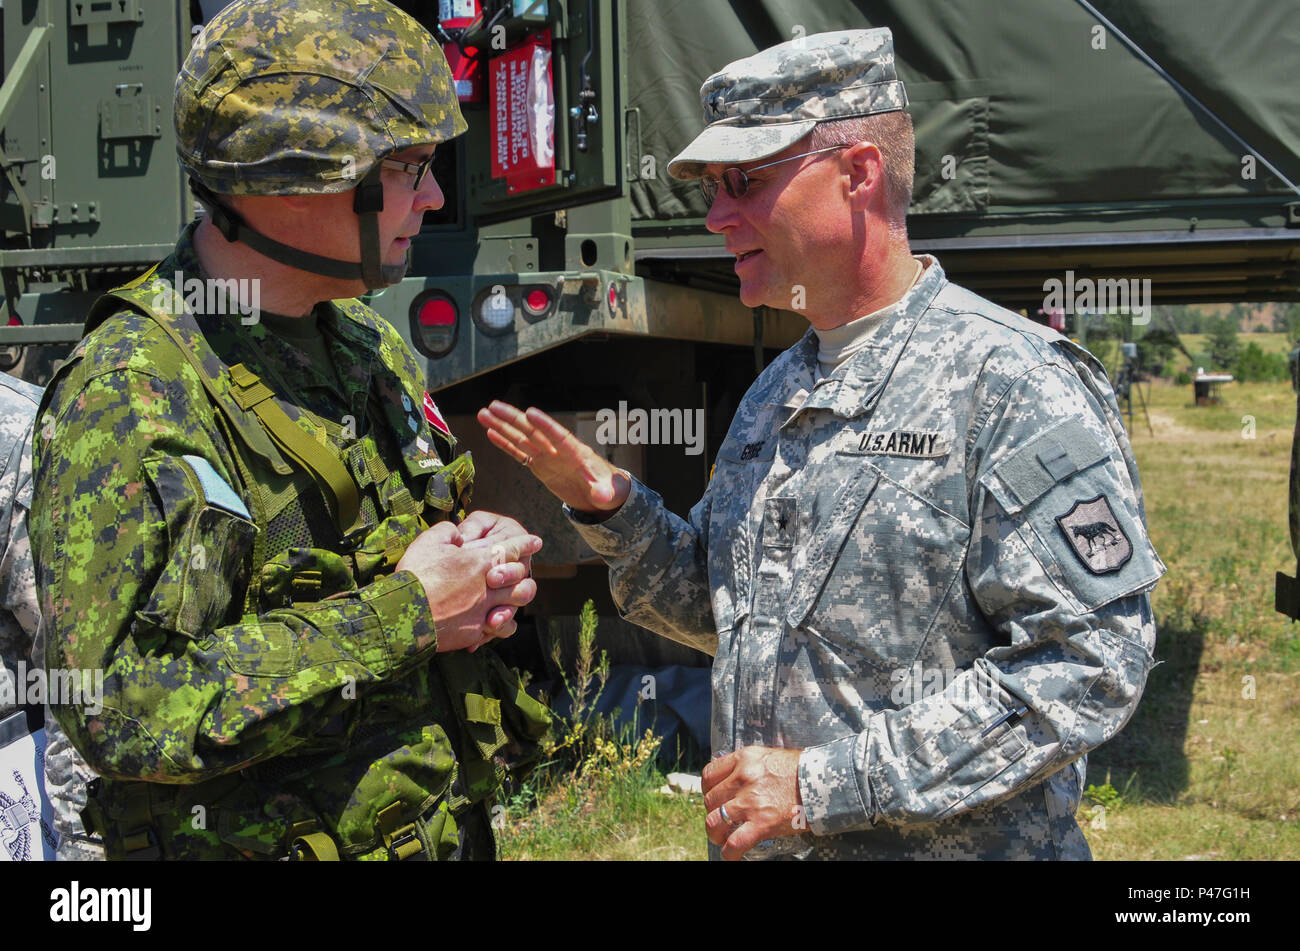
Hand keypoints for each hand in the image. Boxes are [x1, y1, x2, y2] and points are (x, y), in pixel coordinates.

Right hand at [395, 520, 541, 652]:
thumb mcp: (429, 541)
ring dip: (515, 602)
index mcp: (480, 563)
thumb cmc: (416, 575)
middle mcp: (488, 588)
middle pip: (522, 581)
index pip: (512, 550)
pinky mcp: (475, 632)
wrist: (402, 614)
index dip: (525, 543)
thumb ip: (448, 532)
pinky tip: (494, 623)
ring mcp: (483, 611)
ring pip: (515, 607)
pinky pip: (498, 630)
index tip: (536, 541)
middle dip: (524, 574)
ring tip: (510, 600)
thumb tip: (458, 534)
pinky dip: (499, 626)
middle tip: (523, 570)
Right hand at [477, 401, 630, 514]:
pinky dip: (506, 444)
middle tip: (494, 406)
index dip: (545, 425)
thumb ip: (604, 492)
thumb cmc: (611, 491)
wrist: (604, 495)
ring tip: (484, 413)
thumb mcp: (610, 494)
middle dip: (514, 419)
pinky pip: (520, 453)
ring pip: (522, 438)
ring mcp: (548, 457)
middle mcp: (559, 450)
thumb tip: (602, 495)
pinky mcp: (541, 466)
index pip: (559, 436)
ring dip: (503, 426)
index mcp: (577, 453)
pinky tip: (491, 433)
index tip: (530, 413)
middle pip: (533, 431)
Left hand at [702, 746, 804, 859]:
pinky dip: (729, 853)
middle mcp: (743, 778)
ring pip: (715, 821)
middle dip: (712, 812)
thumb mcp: (768, 757)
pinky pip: (735, 843)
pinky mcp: (762, 823)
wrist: (823, 781)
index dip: (707, 789)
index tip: (714, 797)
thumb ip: (748, 766)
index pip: (709, 774)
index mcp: (744, 759)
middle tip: (722, 820)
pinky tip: (731, 856)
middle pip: (710, 799)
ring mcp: (751, 801)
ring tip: (721, 838)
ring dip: (715, 833)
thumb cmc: (800, 769)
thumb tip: (733, 779)